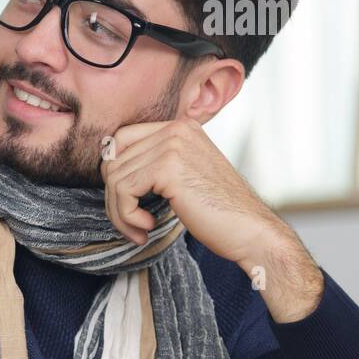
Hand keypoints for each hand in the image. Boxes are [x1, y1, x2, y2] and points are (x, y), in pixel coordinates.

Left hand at [101, 118, 323, 321]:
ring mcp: (172, 145)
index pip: (121, 139)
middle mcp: (176, 128)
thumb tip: (107, 166)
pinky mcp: (168, 167)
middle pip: (114, 159)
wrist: (252, 232)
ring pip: (114, 178)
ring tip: (139, 230)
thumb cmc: (218, 211)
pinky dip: (126, 215)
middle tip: (130, 222)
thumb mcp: (184, 176)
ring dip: (119, 212)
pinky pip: (122, 190)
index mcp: (180, 127)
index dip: (114, 173)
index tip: (127, 203)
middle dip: (113, 197)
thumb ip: (154, 163)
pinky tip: (146, 228)